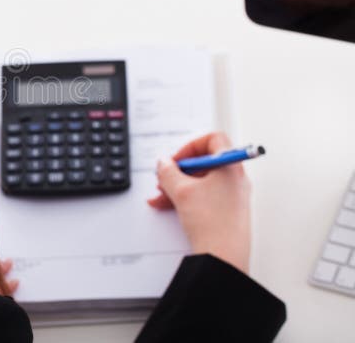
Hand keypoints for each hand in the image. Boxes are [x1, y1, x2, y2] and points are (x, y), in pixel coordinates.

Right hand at [147, 132, 251, 273]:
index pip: (213, 139)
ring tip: (162, 195)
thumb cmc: (213, 223)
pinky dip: (185, 197)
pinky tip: (168, 206)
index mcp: (231, 166)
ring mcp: (232, 195)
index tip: (177, 158)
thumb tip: (164, 163)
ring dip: (178, 184)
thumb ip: (168, 171)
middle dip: (179, 169)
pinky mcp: (226, 210)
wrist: (223, 257)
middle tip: (166, 176)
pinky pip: (203, 196)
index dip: (191, 145)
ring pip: (200, 180)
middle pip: (204, 161)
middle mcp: (235, 179)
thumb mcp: (181, 190)